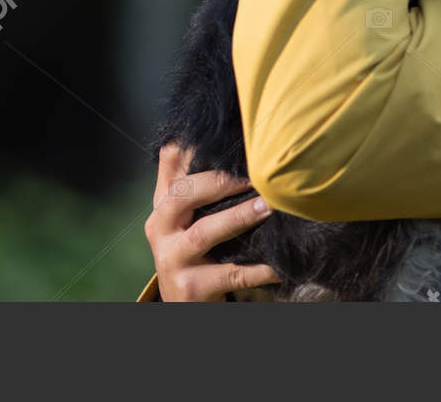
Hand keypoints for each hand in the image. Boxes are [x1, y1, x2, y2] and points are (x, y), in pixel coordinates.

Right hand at [145, 143, 279, 300]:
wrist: (182, 304)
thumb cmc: (190, 249)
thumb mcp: (183, 216)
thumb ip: (192, 179)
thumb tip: (223, 136)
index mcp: (162, 204)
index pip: (169, 162)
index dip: (194, 145)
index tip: (226, 136)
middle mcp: (160, 229)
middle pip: (182, 195)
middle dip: (219, 182)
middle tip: (254, 177)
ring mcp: (173, 260)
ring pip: (204, 233)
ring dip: (238, 217)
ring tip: (268, 207)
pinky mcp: (192, 288)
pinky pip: (231, 275)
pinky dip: (259, 268)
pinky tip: (279, 262)